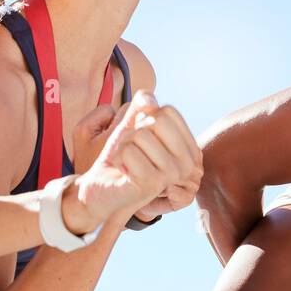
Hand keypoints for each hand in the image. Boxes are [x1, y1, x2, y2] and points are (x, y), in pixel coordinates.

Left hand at [63, 91, 202, 232]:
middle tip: (132, 151)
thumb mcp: (132, 125)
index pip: (169, 112)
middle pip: (156, 120)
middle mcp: (187, 163)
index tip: (141, 139)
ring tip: (127, 163)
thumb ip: (143, 105)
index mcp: (188, 149)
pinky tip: (123, 173)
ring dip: (124, 146)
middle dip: (134, 131)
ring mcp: (172, 174)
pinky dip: (118, 158)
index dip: (147, 118)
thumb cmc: (121, 155)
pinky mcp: (152, 182)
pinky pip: (128, 151)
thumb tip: (150, 102)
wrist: (103, 188)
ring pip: (140, 134)